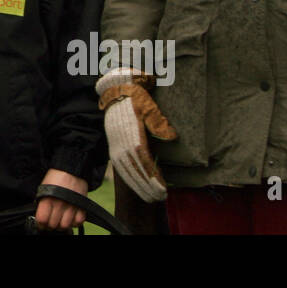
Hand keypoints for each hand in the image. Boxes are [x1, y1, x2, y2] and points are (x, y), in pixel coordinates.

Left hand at [34, 169, 87, 230]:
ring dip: (62, 225)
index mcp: (48, 199)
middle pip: (53, 225)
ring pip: (65, 226)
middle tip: (50, 221)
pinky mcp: (82, 207)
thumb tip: (39, 216)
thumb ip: (41, 203)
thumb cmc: (55, 177)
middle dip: (50, 225)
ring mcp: (72, 206)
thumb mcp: (43, 188)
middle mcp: (60, 204)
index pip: (42, 220)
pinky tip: (70, 217)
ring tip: (60, 220)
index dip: (40, 223)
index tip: (41, 223)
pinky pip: (78, 222)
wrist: (71, 168)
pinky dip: (74, 222)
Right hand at [97, 67, 176, 202]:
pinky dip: (129, 179)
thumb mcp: (149, 106)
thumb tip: (172, 137)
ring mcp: (116, 146)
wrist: (115, 89)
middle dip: (147, 188)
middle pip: (135, 172)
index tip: (164, 190)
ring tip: (150, 197)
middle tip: (160, 198)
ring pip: (127, 173)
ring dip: (138, 187)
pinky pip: (120, 168)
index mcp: (132, 135)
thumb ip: (159, 122)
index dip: (154, 179)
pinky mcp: (113, 146)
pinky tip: (136, 185)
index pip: (144, 163)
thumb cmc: (135, 97)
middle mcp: (122, 144)